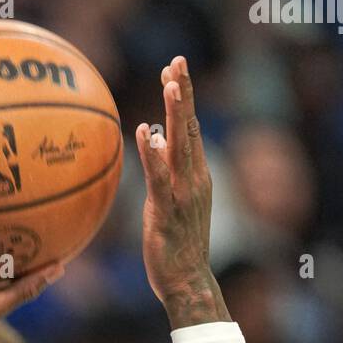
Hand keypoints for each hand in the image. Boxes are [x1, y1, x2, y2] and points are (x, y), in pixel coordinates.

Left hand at [135, 56, 228, 327]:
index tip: (175, 69)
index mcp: (196, 175)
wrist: (188, 281)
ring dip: (176, 113)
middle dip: (184, 92)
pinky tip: (146, 131)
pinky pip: (159, 177)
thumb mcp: (170, 202)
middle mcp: (194, 179)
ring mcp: (183, 194)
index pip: (191, 128)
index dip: (184, 98)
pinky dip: (152, 153)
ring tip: (170, 83)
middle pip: (190, 127)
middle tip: (177, 60)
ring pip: (180, 146)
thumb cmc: (176, 245)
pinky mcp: (167, 211)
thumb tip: (154, 138)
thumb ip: (163, 170)